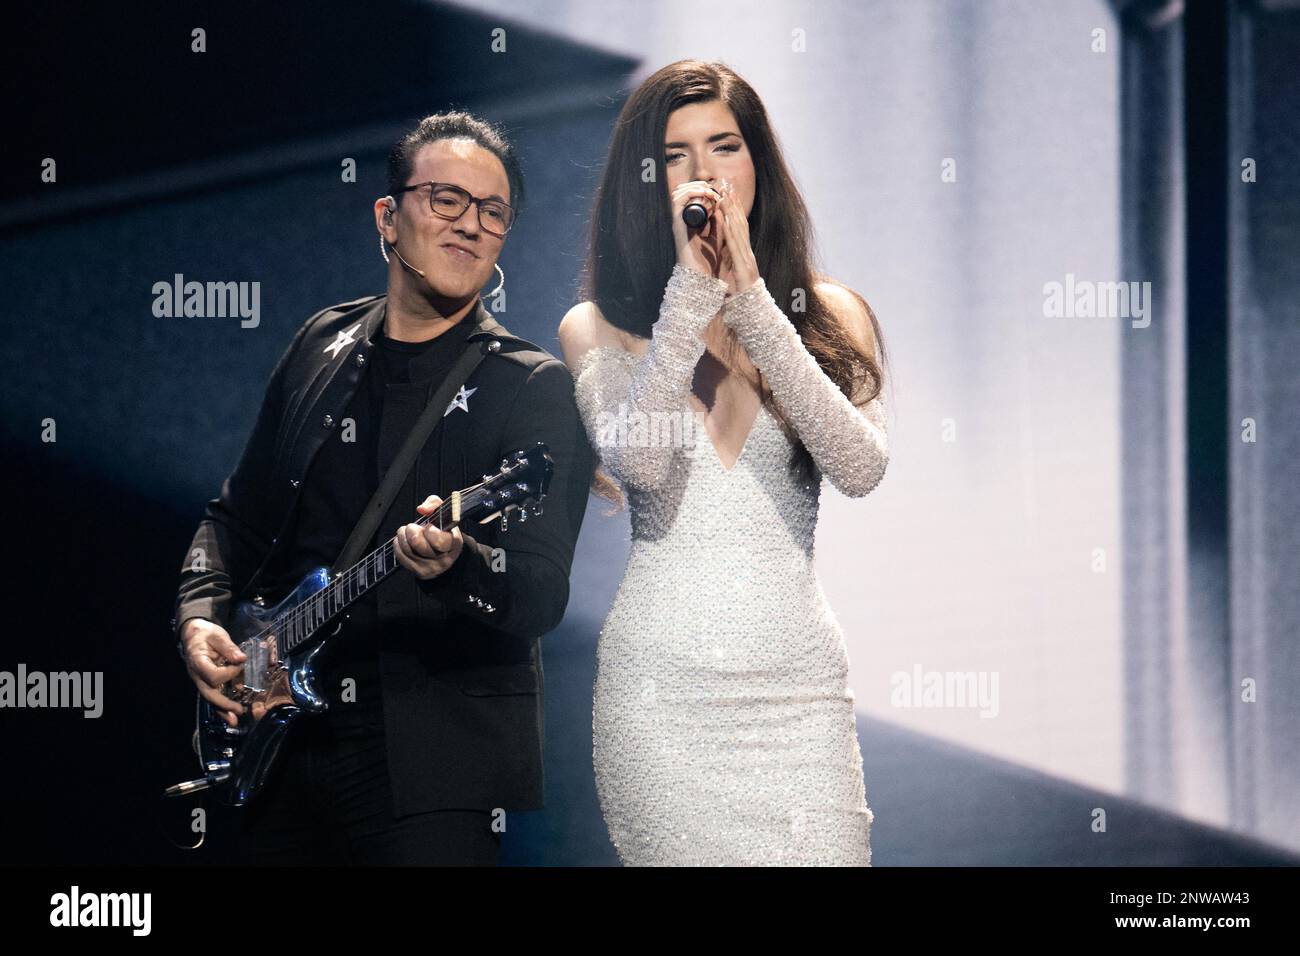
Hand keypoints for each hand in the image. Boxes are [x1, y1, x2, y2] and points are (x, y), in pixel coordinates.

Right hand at [180, 618, 246, 728]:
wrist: (193, 634)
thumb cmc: (205, 634)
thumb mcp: (217, 635)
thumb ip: (229, 647)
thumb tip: (242, 658)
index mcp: (198, 661)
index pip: (213, 675)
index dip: (229, 673)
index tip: (241, 665)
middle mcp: (197, 675)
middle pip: (208, 693)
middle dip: (224, 704)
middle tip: (239, 710)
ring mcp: (200, 680)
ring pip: (209, 698)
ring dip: (222, 711)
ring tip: (235, 721)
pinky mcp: (206, 682)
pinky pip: (213, 696)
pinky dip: (221, 707)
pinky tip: (231, 715)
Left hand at [393, 494, 462, 579]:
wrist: (445, 553)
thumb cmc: (443, 531)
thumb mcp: (444, 514)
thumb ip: (434, 504)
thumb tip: (422, 509)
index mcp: (453, 544)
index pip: (439, 540)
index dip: (429, 531)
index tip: (428, 526)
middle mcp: (444, 558)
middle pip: (419, 545)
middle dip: (412, 531)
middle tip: (413, 527)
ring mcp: (431, 567)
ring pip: (408, 550)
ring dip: (402, 536)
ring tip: (406, 531)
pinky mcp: (419, 572)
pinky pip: (401, 556)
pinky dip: (398, 545)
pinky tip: (402, 540)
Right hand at [669, 179, 724, 277]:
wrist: (701, 275)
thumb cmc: (708, 259)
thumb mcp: (717, 234)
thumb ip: (718, 219)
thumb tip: (721, 201)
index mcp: (689, 221)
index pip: (688, 196)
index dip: (701, 188)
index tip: (717, 191)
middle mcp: (681, 220)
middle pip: (681, 191)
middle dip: (697, 185)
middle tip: (712, 189)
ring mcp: (677, 222)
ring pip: (677, 193)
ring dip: (694, 188)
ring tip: (709, 191)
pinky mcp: (677, 225)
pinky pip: (678, 202)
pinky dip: (691, 194)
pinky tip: (705, 195)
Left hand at [715, 179, 758, 295]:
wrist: (751, 310)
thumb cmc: (740, 293)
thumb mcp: (731, 271)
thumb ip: (728, 258)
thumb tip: (720, 247)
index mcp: (743, 252)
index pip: (738, 225)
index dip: (733, 207)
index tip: (726, 191)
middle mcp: (746, 251)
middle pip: (740, 221)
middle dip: (733, 201)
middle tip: (726, 183)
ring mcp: (746, 257)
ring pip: (738, 229)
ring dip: (732, 210)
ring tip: (724, 194)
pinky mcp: (744, 265)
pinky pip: (735, 245)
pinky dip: (730, 231)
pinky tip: (725, 219)